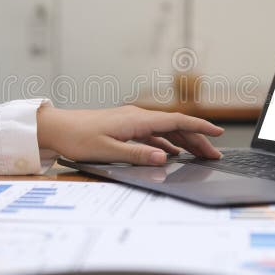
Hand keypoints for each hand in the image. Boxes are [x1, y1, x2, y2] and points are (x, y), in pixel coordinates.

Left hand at [36, 104, 223, 165]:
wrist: (56, 128)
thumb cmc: (77, 138)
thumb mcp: (107, 150)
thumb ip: (137, 155)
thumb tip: (164, 158)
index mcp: (136, 120)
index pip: (176, 121)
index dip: (199, 127)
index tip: (218, 134)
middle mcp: (137, 117)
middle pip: (175, 126)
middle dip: (197, 139)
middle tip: (214, 154)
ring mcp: (131, 121)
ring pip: (165, 130)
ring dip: (183, 141)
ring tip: (199, 154)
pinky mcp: (124, 127)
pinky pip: (152, 134)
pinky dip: (166, 143)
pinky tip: (172, 153)